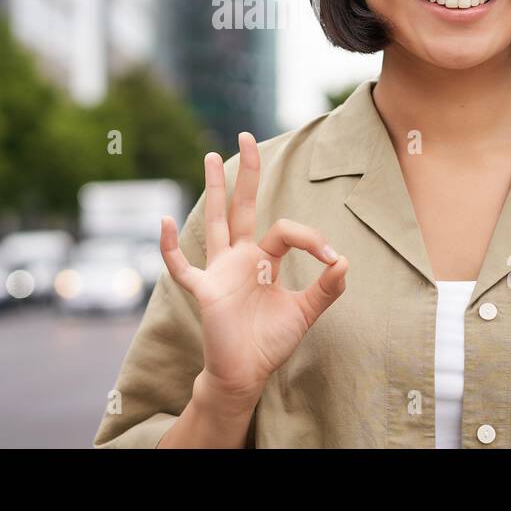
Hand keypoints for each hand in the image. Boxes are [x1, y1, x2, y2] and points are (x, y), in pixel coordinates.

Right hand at [159, 132, 348, 403]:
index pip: (286, 230)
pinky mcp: (205, 291)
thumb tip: (345, 260)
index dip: (312, 239)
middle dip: (246, 173)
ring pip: (216, 222)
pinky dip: (170, 247)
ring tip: (211, 156)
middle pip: (242, 206)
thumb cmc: (270, 342)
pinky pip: (182, 266)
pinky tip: (164, 221)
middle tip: (247, 136)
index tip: (334, 258)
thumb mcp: (305, 312)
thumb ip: (326, 289)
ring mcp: (220, 271)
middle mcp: (240, 258)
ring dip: (214, 189)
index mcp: (264, 259)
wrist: (246, 374)